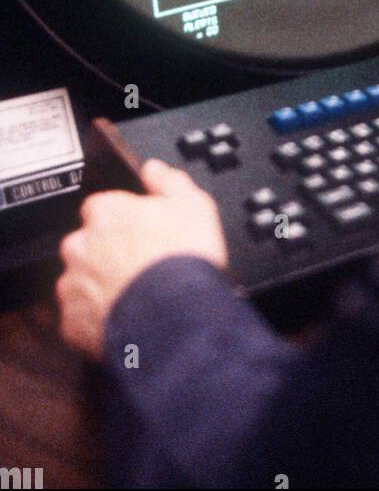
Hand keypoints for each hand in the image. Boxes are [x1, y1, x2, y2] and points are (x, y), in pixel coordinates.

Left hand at [56, 159, 228, 359]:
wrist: (173, 316)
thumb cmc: (182, 259)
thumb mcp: (193, 204)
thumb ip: (169, 181)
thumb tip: (154, 168)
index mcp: (106, 211)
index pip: (104, 207)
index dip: (125, 220)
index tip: (142, 232)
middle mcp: (80, 245)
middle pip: (89, 244)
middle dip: (109, 253)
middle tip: (142, 266)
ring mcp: (73, 284)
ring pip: (83, 281)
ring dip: (102, 286)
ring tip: (136, 296)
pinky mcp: (73, 322)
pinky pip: (82, 317)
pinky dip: (98, 319)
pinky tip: (125, 318)